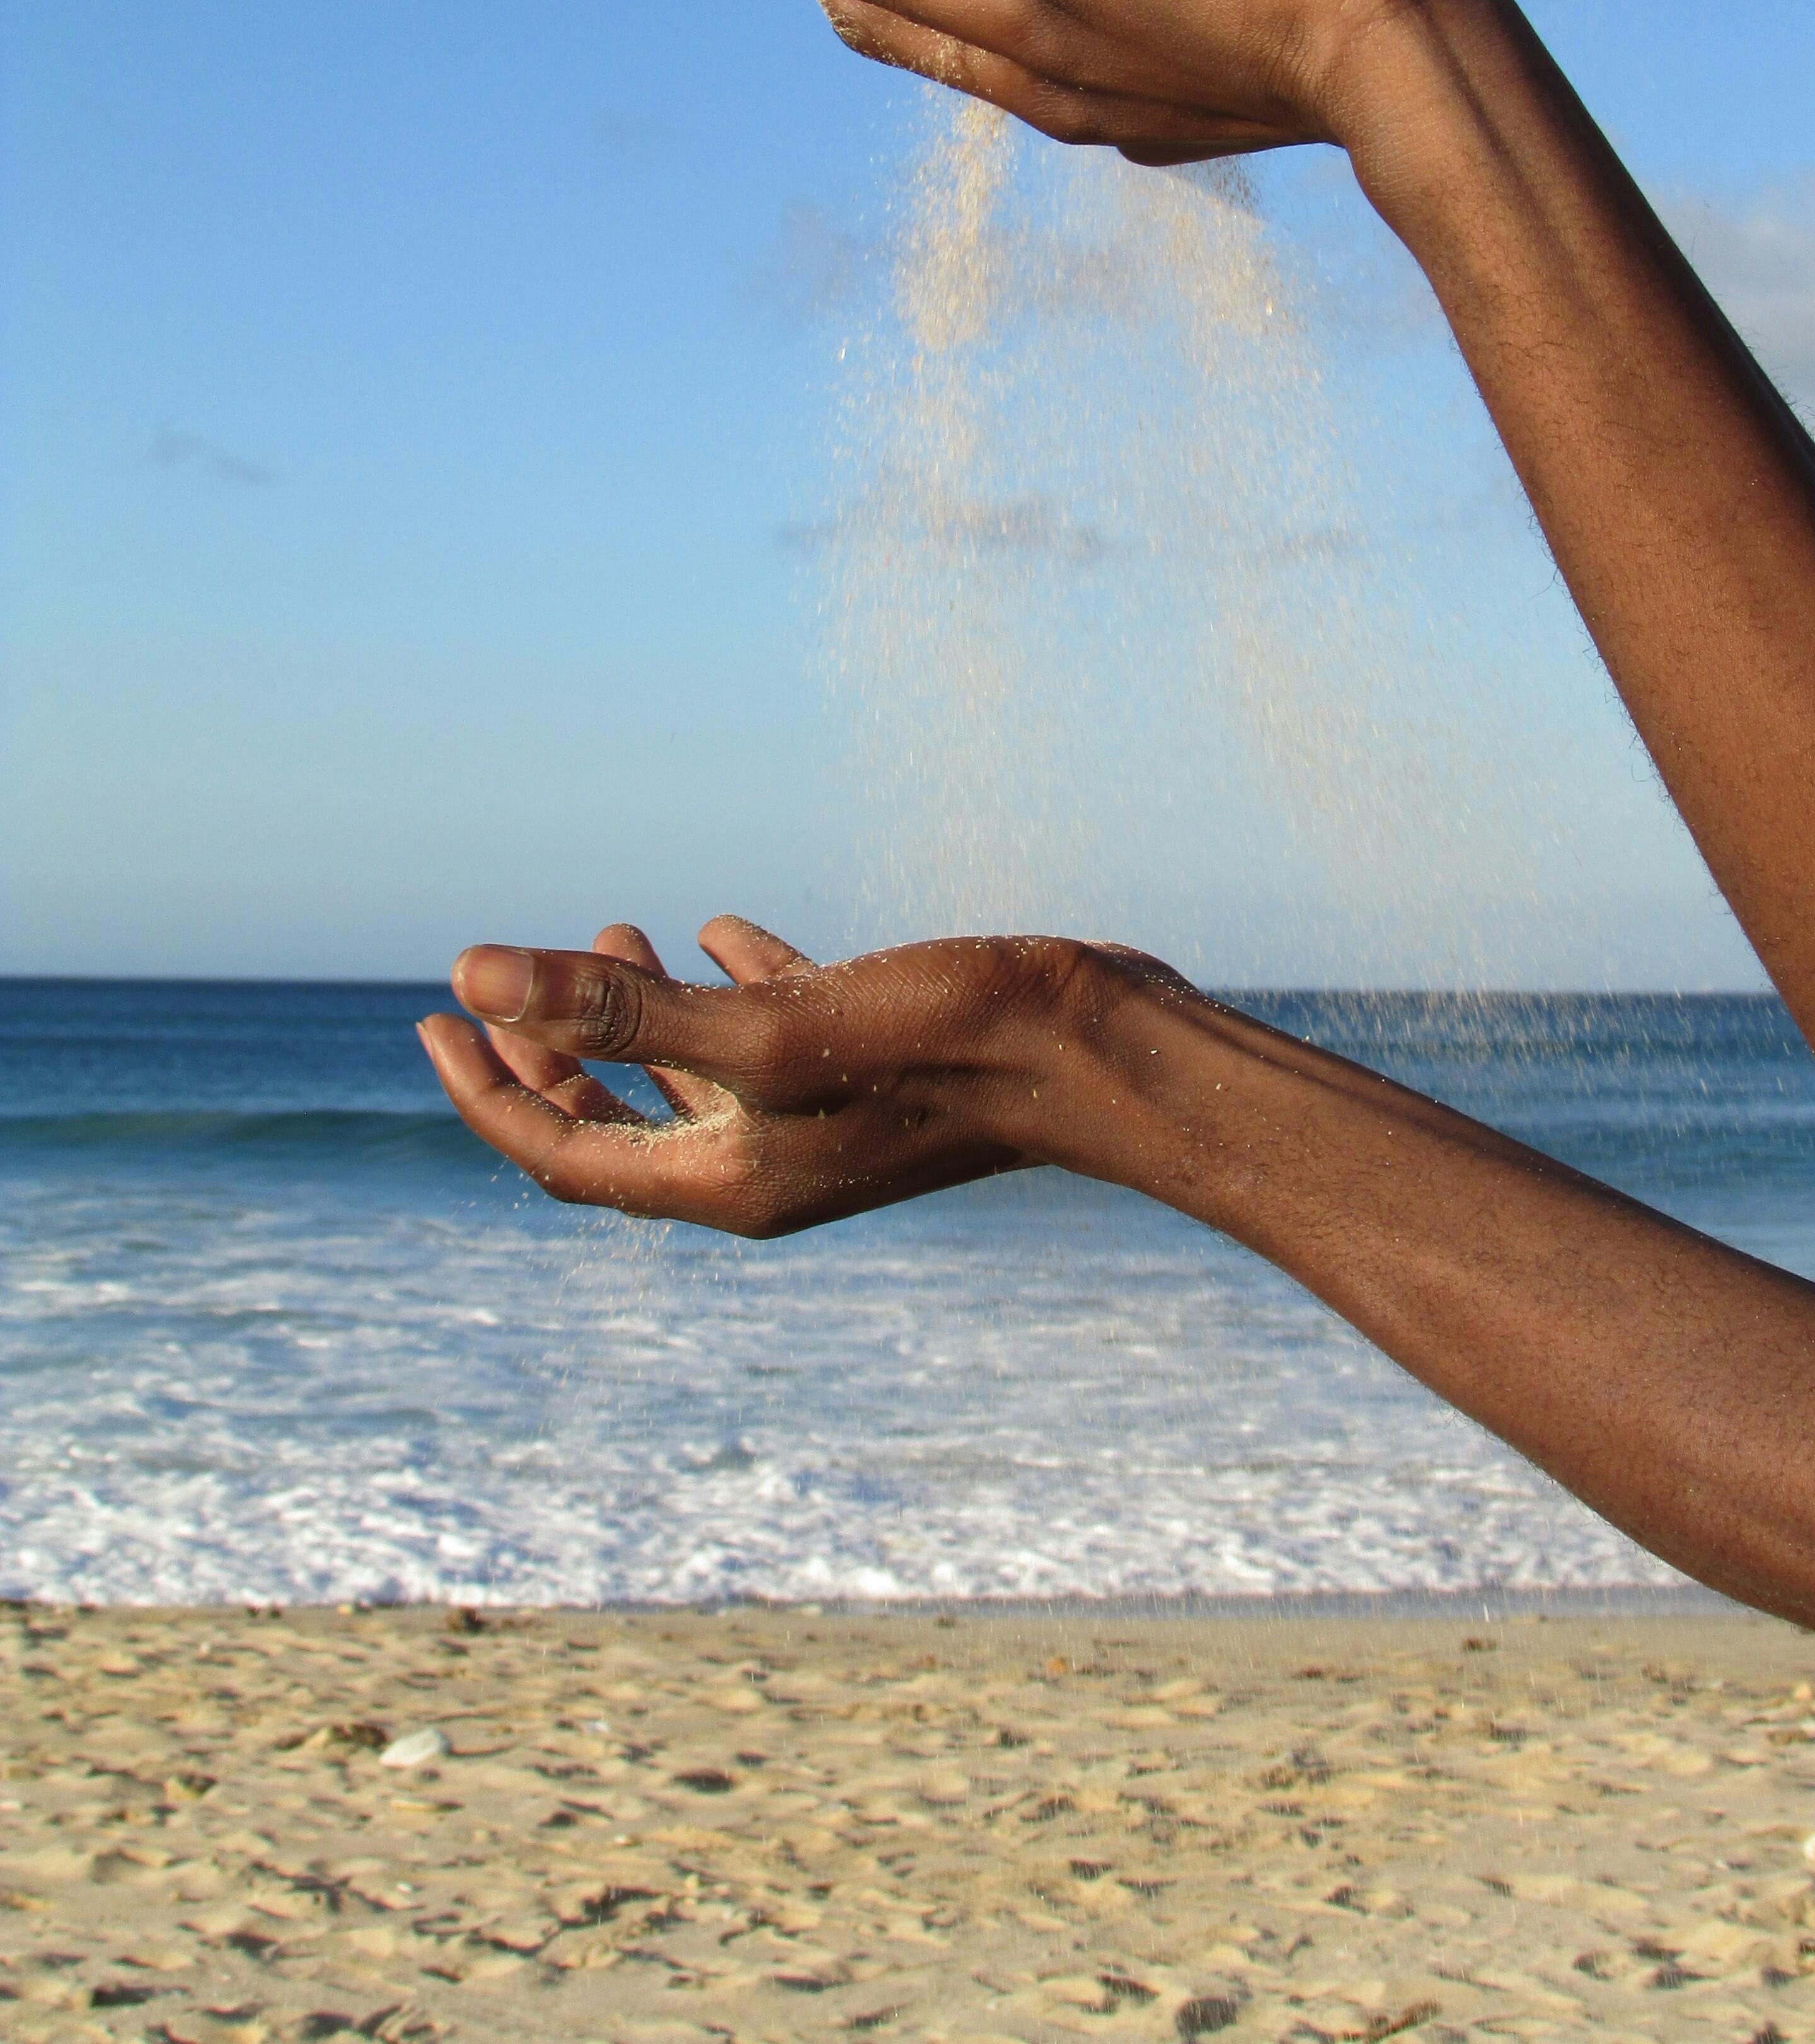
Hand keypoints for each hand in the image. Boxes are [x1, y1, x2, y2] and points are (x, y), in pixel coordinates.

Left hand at [417, 917, 1178, 1237]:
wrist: (1089, 1052)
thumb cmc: (936, 1047)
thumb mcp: (763, 1030)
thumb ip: (620, 1013)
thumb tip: (471, 977)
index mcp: (724, 1180)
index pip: (562, 1150)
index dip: (485, 1089)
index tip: (431, 1015)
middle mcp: (764, 1162)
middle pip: (617, 1121)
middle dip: (550, 1054)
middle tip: (492, 985)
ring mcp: (820, 1118)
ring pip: (695, 1077)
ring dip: (639, 1015)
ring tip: (616, 932)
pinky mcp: (870, 1067)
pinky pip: (778, 1035)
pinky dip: (735, 985)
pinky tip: (725, 929)